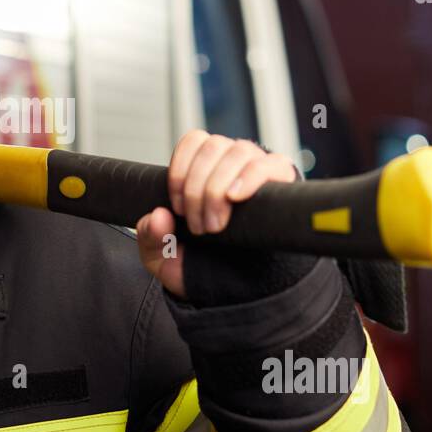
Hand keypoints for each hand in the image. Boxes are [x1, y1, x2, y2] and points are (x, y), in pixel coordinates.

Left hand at [135, 131, 298, 299]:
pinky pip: (271, 164)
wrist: (232, 290)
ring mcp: (258, 170)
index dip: (180, 170)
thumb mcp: (161, 257)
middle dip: (197, 189)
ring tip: (215, 225)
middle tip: (198, 227)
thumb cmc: (197, 265)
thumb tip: (158, 215)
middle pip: (214, 147)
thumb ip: (149, 237)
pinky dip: (251, 177)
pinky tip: (236, 197)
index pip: (194, 141)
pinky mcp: (282, 184)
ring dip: (219, 188)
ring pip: (239, 152)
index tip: (176, 206)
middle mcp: (233, 162)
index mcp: (206, 167)